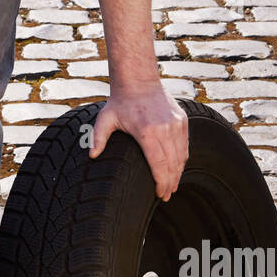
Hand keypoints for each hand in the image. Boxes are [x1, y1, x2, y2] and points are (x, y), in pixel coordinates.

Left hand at [88, 84, 187, 200]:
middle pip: (172, 164)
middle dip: (170, 183)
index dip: (161, 182)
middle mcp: (165, 129)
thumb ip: (98, 138)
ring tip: (173, 186)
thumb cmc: (120, 101)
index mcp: (147, 132)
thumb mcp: (105, 119)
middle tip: (166, 196)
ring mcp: (176, 124)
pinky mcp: (182, 120)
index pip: (159, 165)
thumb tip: (91, 156)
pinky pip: (185, 145)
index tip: (161, 194)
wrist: (139, 80)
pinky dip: (182, 159)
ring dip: (178, 173)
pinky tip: (178, 168)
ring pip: (182, 156)